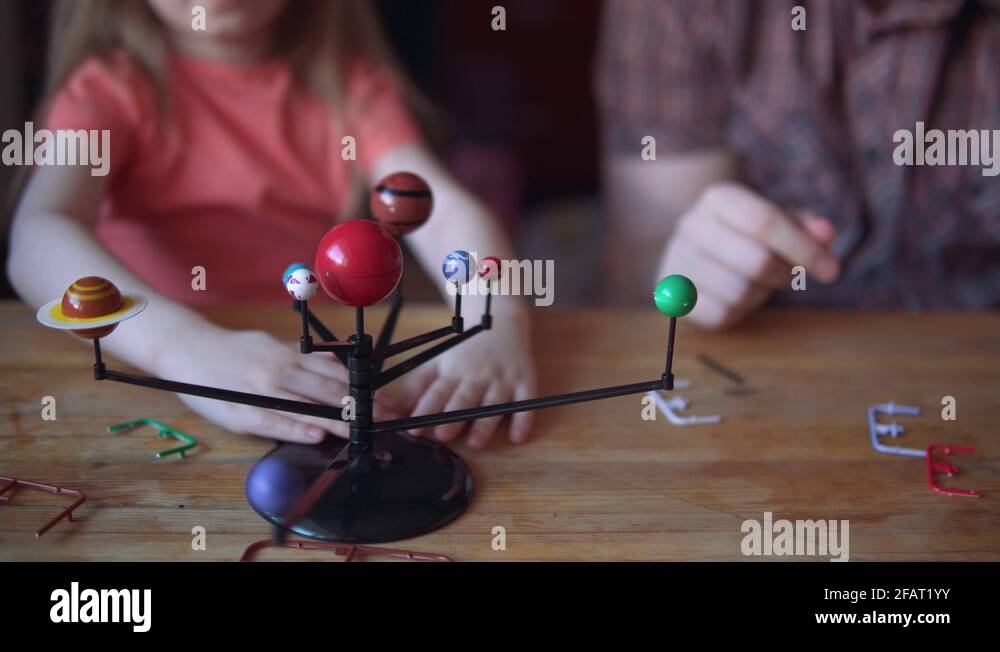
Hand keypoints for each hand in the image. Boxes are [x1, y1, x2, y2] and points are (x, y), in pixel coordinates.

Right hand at [154, 326, 398, 442]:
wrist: (186, 348)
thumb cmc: (232, 350)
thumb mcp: (271, 344)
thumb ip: (301, 356)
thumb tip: (332, 362)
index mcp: (288, 356)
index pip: (334, 374)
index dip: (362, 389)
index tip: (384, 401)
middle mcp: (279, 371)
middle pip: (328, 391)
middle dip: (361, 407)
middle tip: (386, 419)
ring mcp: (262, 392)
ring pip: (307, 407)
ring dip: (338, 421)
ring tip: (362, 430)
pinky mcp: (243, 412)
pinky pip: (275, 422)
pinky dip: (298, 429)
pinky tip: (318, 435)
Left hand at [401, 310, 535, 448]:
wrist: (502, 321)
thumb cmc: (467, 348)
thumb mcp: (440, 358)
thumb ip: (420, 381)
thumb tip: (404, 407)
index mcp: (455, 370)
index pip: (438, 391)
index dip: (426, 409)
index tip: (414, 427)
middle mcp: (479, 375)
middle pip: (464, 398)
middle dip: (454, 418)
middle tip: (443, 435)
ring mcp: (503, 379)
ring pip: (493, 404)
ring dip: (484, 425)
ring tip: (475, 443)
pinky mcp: (525, 382)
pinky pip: (526, 403)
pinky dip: (523, 421)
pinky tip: (517, 438)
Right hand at [656, 182, 839, 328]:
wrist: (694, 251)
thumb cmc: (744, 235)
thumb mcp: (775, 220)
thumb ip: (803, 225)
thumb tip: (826, 235)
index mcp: (718, 199)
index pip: (764, 221)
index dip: (803, 248)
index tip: (832, 270)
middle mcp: (691, 226)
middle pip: (755, 261)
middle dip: (785, 274)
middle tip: (791, 276)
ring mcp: (677, 262)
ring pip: (739, 292)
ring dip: (761, 293)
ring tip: (759, 283)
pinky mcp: (672, 297)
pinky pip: (721, 315)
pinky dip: (740, 311)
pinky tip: (738, 298)